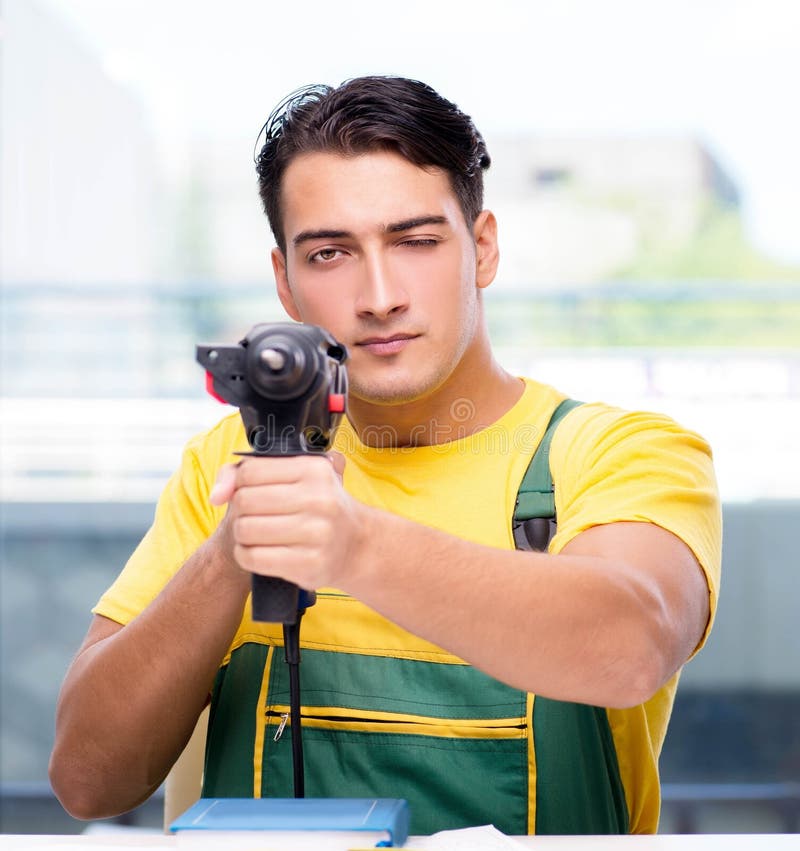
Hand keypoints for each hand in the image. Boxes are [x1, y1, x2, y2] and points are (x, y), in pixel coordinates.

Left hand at [209, 452, 360, 590]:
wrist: (355, 544)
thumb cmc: (316, 507)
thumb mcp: (293, 477)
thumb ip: (244, 472)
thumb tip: (217, 495)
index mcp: (315, 469)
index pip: (251, 470)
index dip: (241, 483)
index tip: (250, 492)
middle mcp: (320, 499)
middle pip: (246, 501)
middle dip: (241, 511)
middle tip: (252, 517)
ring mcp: (318, 533)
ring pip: (247, 530)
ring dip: (242, 535)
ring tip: (254, 535)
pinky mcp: (311, 564)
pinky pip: (255, 558)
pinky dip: (246, 556)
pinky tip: (257, 552)